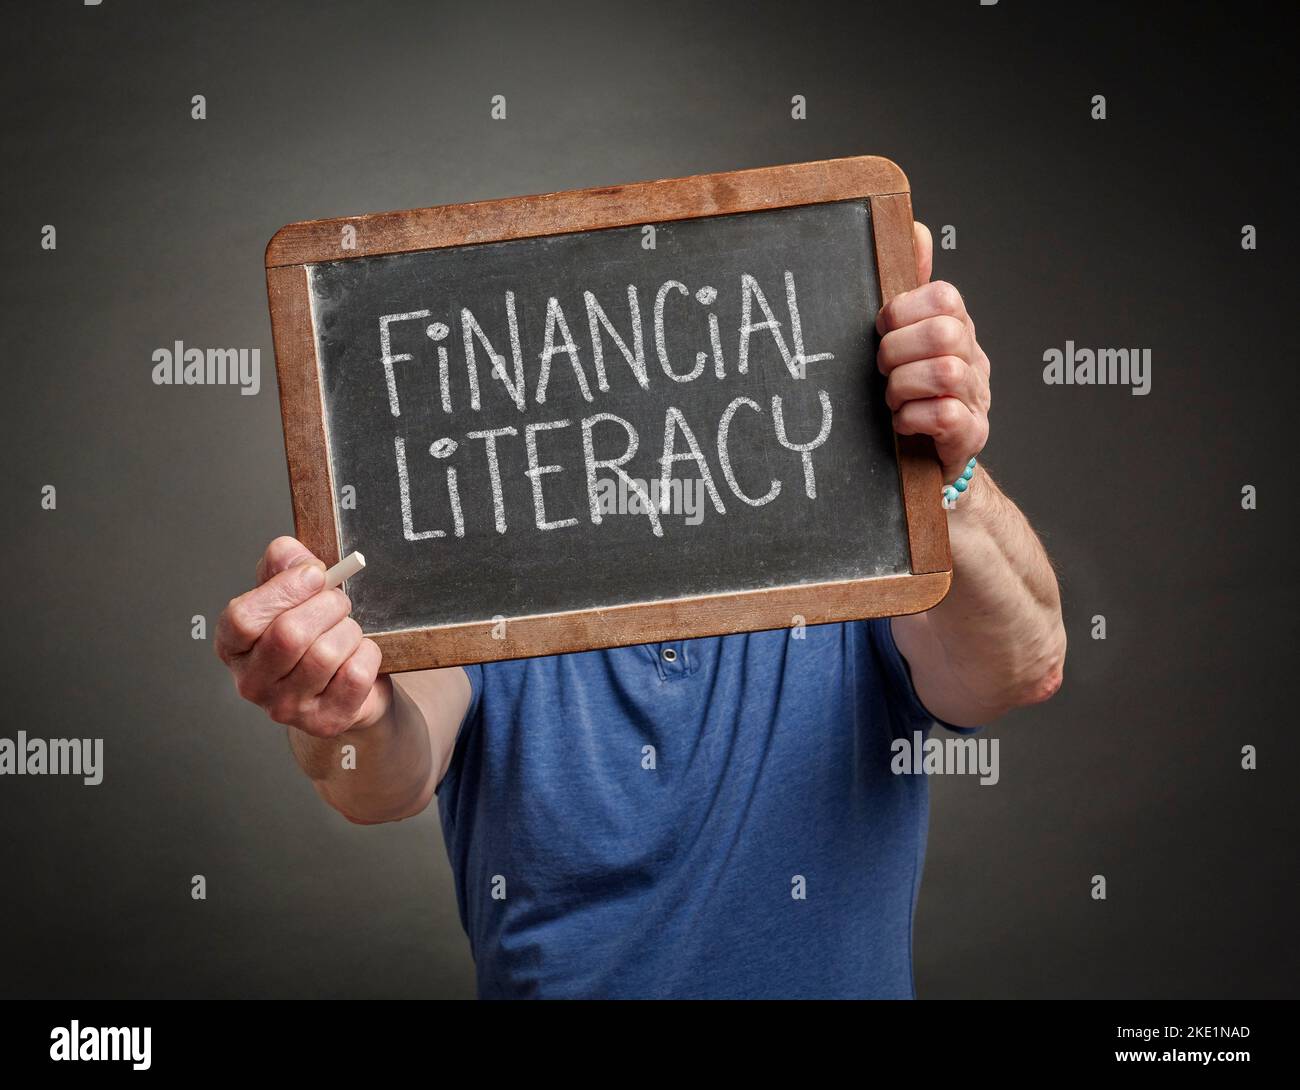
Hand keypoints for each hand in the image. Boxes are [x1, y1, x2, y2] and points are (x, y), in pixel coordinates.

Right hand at [215, 536, 389, 736]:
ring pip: (326, 654)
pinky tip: (359, 655)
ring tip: (347, 630)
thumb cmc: (315, 633)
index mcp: (234, 646)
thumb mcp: (293, 592)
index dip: (284, 589)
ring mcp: (286, 708)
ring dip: (349, 631)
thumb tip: (290, 554)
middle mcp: (252, 683)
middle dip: (327, 606)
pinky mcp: (323, 722)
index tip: (315, 573)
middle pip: (289, 635)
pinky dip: (367, 655)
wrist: (349, 686)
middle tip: (339, 601)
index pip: (243, 618)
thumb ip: (284, 564)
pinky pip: (355, 675)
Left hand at [875, 221, 990, 481]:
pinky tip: (902, 422)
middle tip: (882, 369)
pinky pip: (945, 416)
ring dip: (903, 386)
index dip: (903, 310)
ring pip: (945, 374)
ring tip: (892, 398)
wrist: (928, 461)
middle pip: (944, 333)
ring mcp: (976, 398)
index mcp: (956, 329)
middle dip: (897, 350)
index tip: (882, 329)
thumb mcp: (906, 340)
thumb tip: (917, 230)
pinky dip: (913, 418)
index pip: (944, 296)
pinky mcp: (970, 435)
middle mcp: (973, 359)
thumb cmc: (911, 396)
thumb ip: (910, 290)